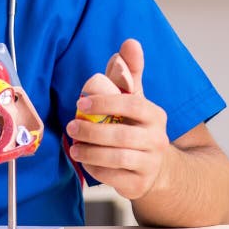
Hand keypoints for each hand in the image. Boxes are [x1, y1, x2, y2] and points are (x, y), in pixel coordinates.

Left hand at [65, 39, 170, 200]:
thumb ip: (129, 72)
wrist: (156, 166)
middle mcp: (157, 139)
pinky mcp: (140, 185)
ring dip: (90, 152)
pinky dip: (96, 169)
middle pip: (122, 135)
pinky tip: (85, 160)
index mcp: (154, 114)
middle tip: (71, 127)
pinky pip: (114, 178)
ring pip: (118, 158)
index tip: (80, 103)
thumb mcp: (134, 97)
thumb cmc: (137, 125)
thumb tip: (130, 43)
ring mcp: (150, 164)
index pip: (131, 104)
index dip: (104, 102)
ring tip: (74, 147)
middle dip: (91, 131)